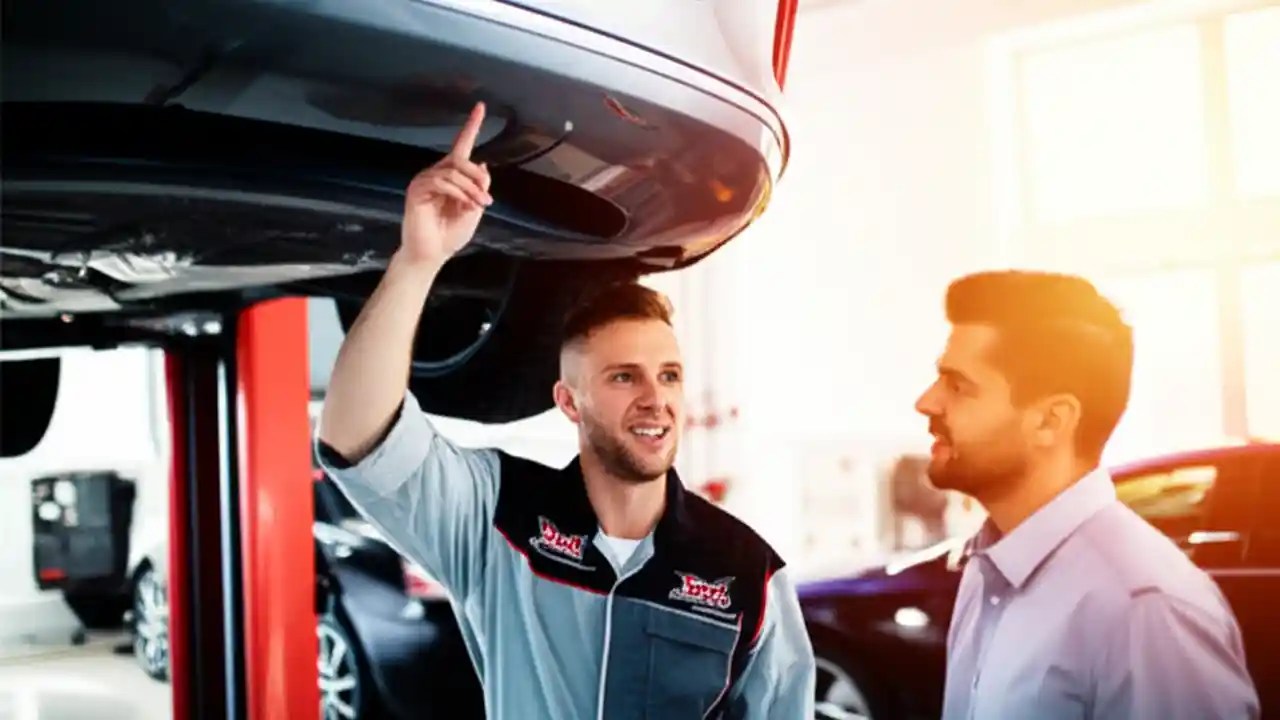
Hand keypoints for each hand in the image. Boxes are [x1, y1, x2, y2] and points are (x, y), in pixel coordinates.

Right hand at [399, 102, 493, 266]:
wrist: (432, 254)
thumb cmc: (450, 234)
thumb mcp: (473, 209)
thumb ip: (478, 187)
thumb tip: (483, 164)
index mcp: (451, 176)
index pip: (462, 146)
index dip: (471, 126)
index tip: (481, 106)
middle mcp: (436, 173)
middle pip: (461, 159)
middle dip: (477, 177)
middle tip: (486, 199)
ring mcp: (424, 180)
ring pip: (453, 172)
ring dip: (470, 189)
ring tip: (478, 206)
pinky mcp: (417, 190)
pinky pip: (441, 182)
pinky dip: (458, 192)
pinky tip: (464, 205)